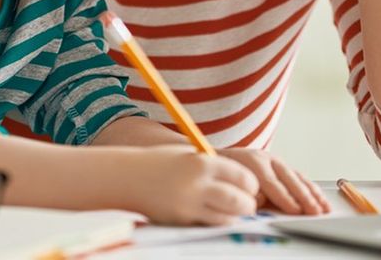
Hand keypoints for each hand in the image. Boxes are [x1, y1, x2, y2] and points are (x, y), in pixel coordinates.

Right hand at [125, 146, 258, 225]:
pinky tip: (212, 213)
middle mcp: (198, 185)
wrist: (129, 177)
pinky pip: (208, 225)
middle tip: (248, 203)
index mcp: (203, 163)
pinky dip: (215, 222)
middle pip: (239, 201)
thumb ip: (214, 165)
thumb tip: (244, 180)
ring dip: (234, 216)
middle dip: (248, 204)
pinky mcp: (181, 222)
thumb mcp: (190, 155)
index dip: (250, 184)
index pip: (242, 177)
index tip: (251, 186)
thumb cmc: (163, 162)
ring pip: (226, 218)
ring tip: (233, 210)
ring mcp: (189, 206)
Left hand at [219, 148, 329, 214]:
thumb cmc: (223, 176)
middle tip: (315, 211)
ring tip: (324, 208)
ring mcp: (275, 160)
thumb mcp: (230, 184)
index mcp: (251, 161)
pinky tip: (321, 199)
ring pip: (297, 177)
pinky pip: (299, 176)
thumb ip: (247, 195)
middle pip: (288, 178)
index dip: (284, 197)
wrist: (218, 158)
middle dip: (303, 197)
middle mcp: (265, 158)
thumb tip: (262, 203)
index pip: (271, 182)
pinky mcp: (281, 165)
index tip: (295, 210)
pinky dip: (311, 188)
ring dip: (312, 193)